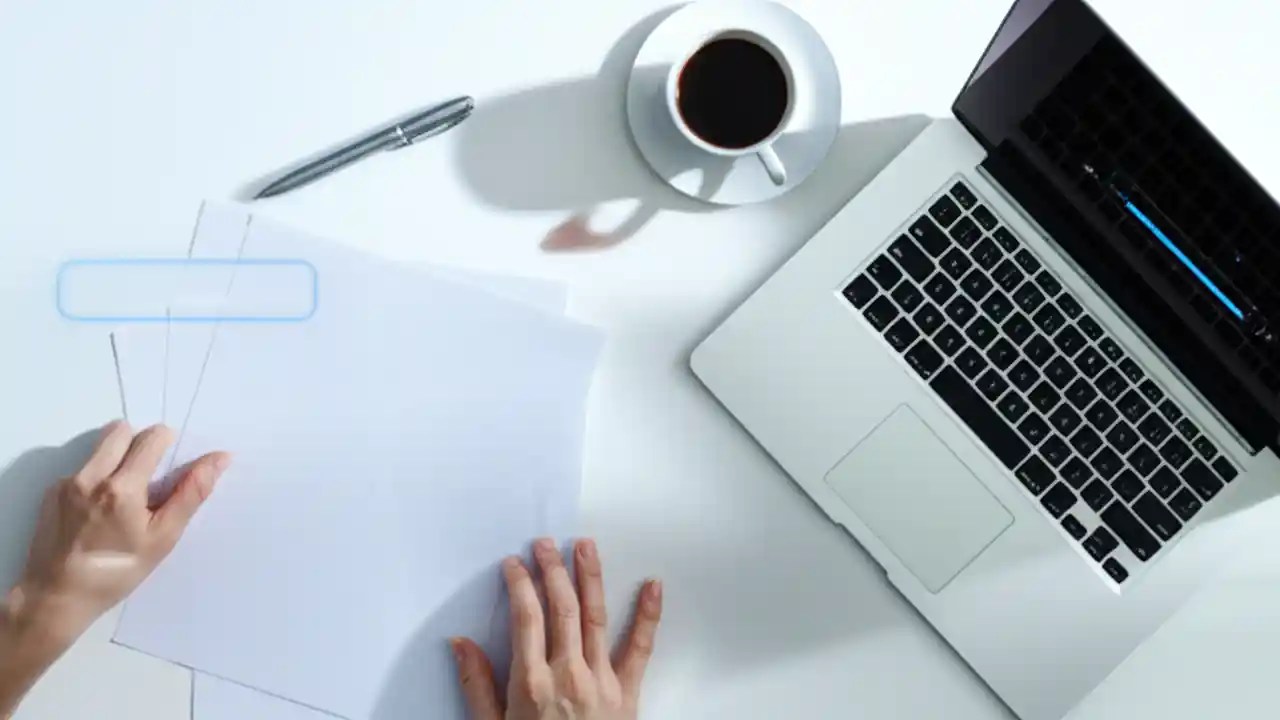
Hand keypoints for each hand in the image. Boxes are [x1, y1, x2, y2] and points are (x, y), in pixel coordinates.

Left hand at [1, 420, 229, 716]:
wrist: (57, 596)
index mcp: (122, 487)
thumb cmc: (118, 571)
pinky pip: (81, 468)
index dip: (167, 442)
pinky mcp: (51, 492)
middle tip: (147, 474)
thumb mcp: (163, 537)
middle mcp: (90, 477)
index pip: (151, 437)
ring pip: (99, 447)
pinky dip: (96, 477)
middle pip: (120, 430)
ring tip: (123, 494)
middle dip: (139, 442)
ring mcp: (66, 483)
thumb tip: (219, 458)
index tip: (169, 464)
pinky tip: (98, 510)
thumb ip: (191, 493)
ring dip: (116, 456)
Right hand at [452, 538, 662, 719]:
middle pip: (561, 608)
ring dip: (591, 576)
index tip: (514, 563)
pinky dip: (649, 614)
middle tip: (546, 543)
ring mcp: (601, 681)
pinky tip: (653, 584)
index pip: (526, 617)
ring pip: (596, 617)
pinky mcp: (628, 693)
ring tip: (586, 546)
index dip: (520, 583)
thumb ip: (477, 685)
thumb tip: (460, 643)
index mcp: (531, 683)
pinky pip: (641, 648)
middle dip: (553, 570)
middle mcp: (568, 675)